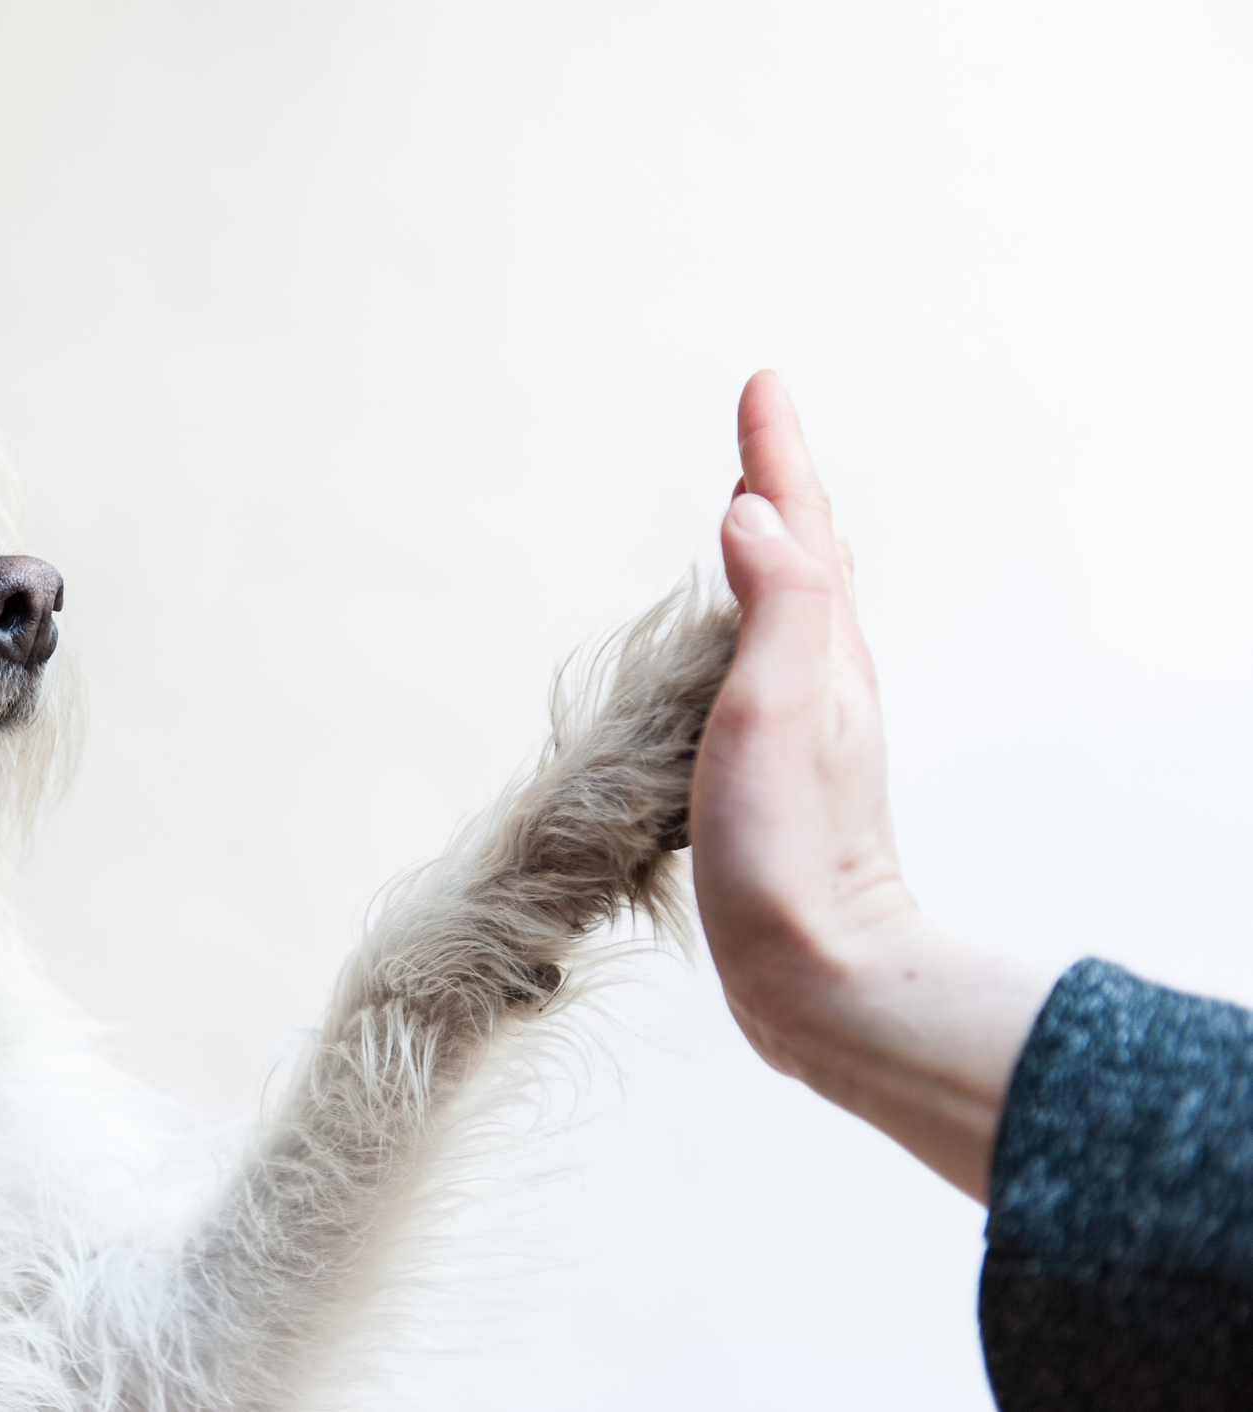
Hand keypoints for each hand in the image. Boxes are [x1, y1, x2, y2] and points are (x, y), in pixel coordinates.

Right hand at [688, 371, 1053, 1201]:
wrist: (815, 973)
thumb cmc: (790, 849)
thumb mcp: (778, 713)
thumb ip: (778, 608)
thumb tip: (754, 516)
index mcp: (822, 653)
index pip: (801, 528)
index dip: (778, 454)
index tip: (762, 385)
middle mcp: (825, 679)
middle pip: (809, 555)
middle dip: (780, 484)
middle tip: (757, 428)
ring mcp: (806, 726)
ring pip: (792, 607)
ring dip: (771, 546)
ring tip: (747, 508)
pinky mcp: (779, 770)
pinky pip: (768, 659)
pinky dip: (750, 616)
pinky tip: (733, 636)